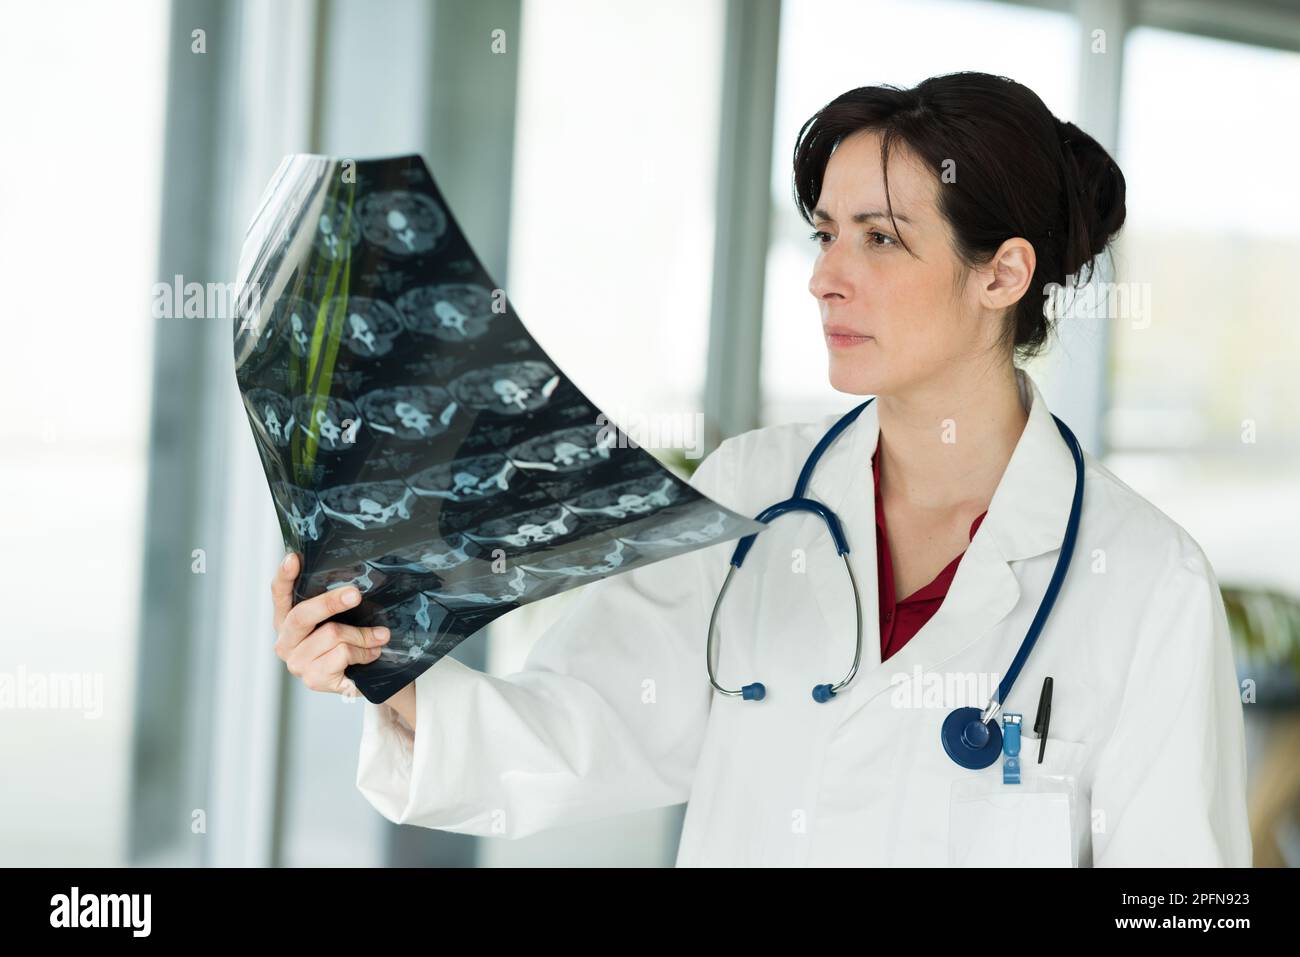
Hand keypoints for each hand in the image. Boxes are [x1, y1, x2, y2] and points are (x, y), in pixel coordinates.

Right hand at [271, 552, 389, 696]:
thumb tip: (354, 583)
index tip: (293, 558)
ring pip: (333, 634)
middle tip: (356, 594)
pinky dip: (365, 652)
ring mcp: (297, 662)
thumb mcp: (338, 619)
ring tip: (379, 636)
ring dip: (364, 635)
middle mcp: (286, 642)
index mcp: (287, 621)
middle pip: (303, 615)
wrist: (360, 679)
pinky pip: (344, 654)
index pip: (279, 594)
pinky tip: (372, 654)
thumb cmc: (346, 643)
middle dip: (331, 602)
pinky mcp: (314, 679)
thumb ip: (334, 604)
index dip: (285, 576)